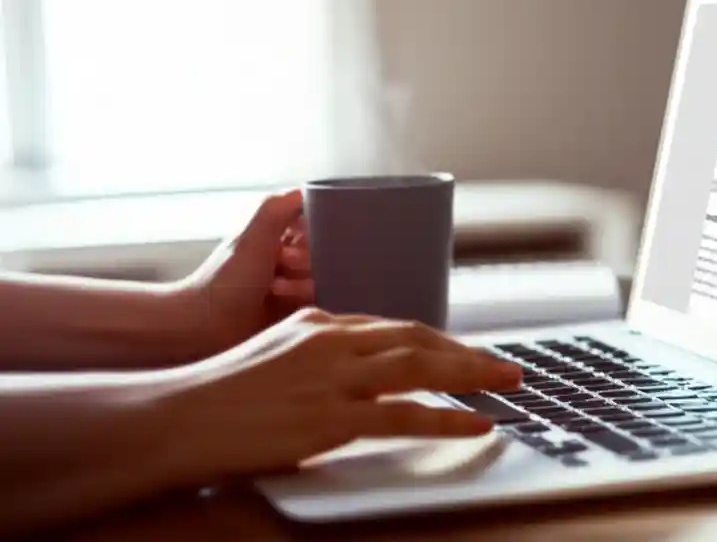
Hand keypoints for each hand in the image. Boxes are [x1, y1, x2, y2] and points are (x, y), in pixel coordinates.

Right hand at [153, 307, 522, 484]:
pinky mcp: (332, 417)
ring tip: (508, 384)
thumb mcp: (274, 352)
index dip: (439, 340)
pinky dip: (448, 418)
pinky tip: (476, 423)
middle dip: (469, 352)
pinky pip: (405, 415)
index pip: (396, 326)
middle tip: (507, 366)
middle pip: (419, 338)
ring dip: (473, 375)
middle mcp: (334, 340)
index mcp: (321, 322)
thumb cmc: (220, 391)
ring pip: (421, 368)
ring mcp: (335, 377)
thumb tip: (353, 361)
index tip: (467, 352)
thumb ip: (317, 350)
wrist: (180, 415)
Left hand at [177, 190, 314, 356]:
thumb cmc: (229, 277)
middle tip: (286, 265)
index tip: (309, 235)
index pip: (312, 221)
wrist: (208, 325)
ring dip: (304, 282)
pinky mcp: (293, 311)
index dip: (316, 227)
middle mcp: (282, 257)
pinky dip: (305, 301)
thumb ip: (277, 208)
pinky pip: (318, 302)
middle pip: (321, 251)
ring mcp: (289, 285)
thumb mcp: (253, 234)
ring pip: (321, 278)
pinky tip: (286, 303)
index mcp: (272, 234)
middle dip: (309, 258)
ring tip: (278, 288)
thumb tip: (305, 192)